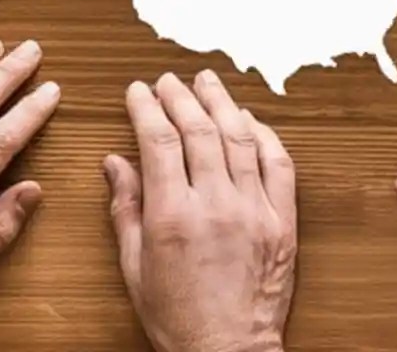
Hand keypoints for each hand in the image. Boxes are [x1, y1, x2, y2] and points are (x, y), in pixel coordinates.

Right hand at [104, 72, 297, 351]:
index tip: (138, 91)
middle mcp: (215, 205)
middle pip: (199, 129)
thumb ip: (125, 208)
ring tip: (207, 80)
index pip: (158, 140)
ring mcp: (253, 210)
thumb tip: (114, 161)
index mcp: (171, 216)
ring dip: (222, 102)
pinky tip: (250, 120)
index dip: (146, 107)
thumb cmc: (177, 317)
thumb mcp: (134, 266)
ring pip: (240, 137)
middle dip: (180, 96)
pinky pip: (279, 164)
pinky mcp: (282, 221)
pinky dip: (265, 135)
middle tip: (168, 79)